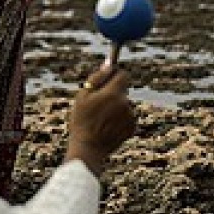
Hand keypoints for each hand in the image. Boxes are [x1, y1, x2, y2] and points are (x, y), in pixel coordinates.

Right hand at [66, 60, 136, 175]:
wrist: (88, 148)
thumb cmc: (81, 121)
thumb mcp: (83, 96)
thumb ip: (97, 78)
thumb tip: (109, 65)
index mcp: (113, 93)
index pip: (123, 75)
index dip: (116, 76)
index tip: (109, 80)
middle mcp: (125, 104)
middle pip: (123, 91)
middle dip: (113, 94)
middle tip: (98, 105)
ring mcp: (130, 117)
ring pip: (124, 105)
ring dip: (116, 108)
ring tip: (101, 119)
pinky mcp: (132, 128)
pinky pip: (127, 118)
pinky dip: (119, 120)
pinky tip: (107, 127)